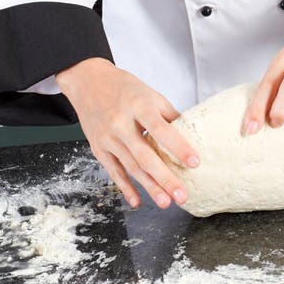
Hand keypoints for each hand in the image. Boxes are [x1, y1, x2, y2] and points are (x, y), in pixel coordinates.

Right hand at [56, 58, 199, 209]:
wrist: (89, 81)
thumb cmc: (124, 87)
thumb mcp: (149, 93)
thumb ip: (167, 114)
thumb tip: (189, 135)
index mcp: (138, 105)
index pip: (161, 129)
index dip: (178, 147)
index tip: (195, 162)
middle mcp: (121, 123)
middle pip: (145, 155)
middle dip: (165, 178)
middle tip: (182, 195)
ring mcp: (108, 137)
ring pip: (131, 167)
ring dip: (149, 187)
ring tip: (166, 202)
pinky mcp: (98, 148)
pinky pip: (113, 171)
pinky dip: (125, 187)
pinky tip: (137, 201)